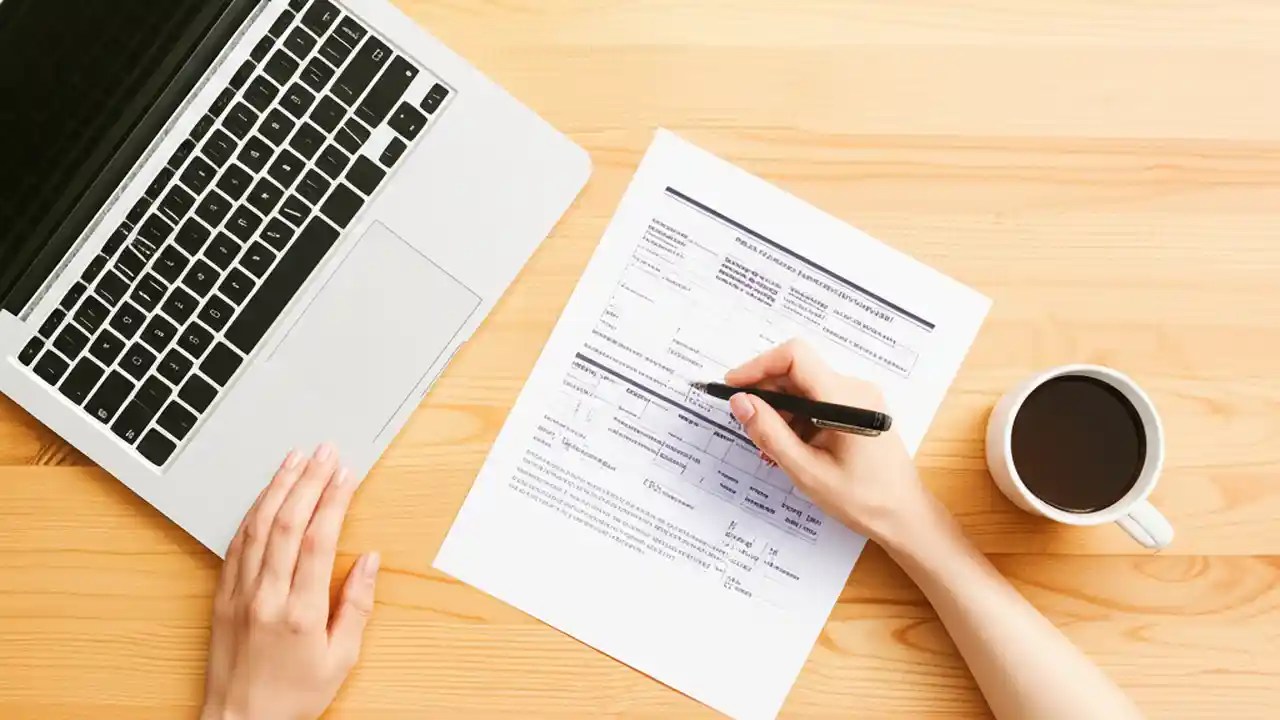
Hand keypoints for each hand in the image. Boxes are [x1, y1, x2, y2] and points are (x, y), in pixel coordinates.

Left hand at [201, 445, 378, 719]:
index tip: (345, 474)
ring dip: (277, 487)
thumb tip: (369, 560)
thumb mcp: (341, 659)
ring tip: (295, 459)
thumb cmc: (294, 697)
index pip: (318, 539)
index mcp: (299, 612)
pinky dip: (252, 513)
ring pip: (257, 526)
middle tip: (324, 452)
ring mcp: (239, 593)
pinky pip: (236, 544)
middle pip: (287, 522)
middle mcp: (265, 596)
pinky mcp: (222, 596)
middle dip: (308, 480)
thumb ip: (357, 605)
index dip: (333, 499)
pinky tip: (265, 495)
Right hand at [724, 340, 939, 542]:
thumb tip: (740, 402)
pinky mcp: (858, 409)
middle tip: (749, 427)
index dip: (758, 366)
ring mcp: (859, 398)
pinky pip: (818, 400)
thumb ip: (770, 433)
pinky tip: (791, 448)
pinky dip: (797, 418)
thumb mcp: (807, 470)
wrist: (904, 516)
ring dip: (781, 411)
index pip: (795, 356)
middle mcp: (854, 389)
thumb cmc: (862, 499)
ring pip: (804, 388)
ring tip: (771, 448)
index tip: (733, 387)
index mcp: (845, 398)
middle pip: (797, 371)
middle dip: (766, 395)